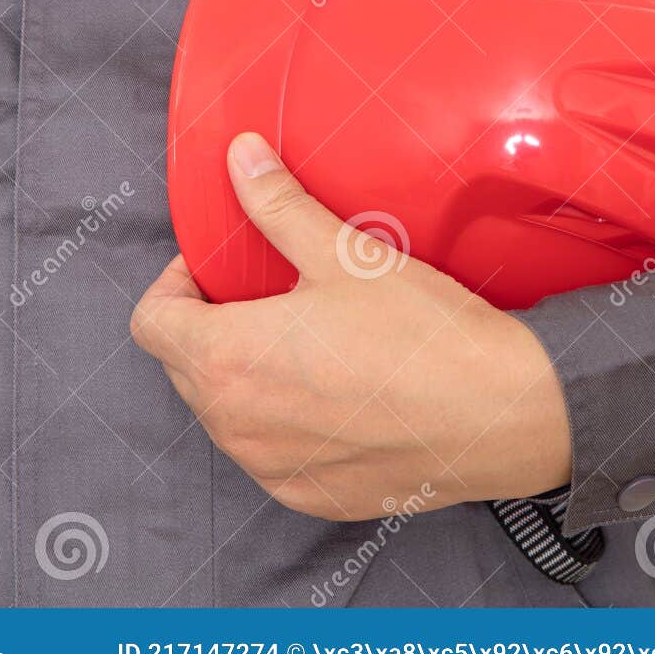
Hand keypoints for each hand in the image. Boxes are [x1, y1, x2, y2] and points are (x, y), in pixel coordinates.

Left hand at [130, 133, 571, 520]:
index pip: (152, 323)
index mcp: (226, 361)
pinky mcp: (313, 496)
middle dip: (213, 326)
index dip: (176, 285)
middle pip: (185, 368)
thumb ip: (277, 206)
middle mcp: (235, 428)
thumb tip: (240, 157)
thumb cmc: (424, 334)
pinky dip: (286, 423)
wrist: (502, 413)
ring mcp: (273, 470)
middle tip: (270, 295)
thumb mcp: (345, 256)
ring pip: (227, 416)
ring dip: (246, 377)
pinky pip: (272, 455)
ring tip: (308, 342)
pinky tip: (338, 393)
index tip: (220, 268)